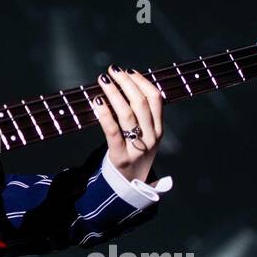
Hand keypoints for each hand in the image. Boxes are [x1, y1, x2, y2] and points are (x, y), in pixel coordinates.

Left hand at [91, 65, 163, 183]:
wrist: (130, 186)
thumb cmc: (134, 155)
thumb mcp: (145, 136)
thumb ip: (141, 115)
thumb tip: (125, 84)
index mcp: (159, 129)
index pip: (156, 99)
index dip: (142, 81)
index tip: (129, 70)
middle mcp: (152, 137)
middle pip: (141, 103)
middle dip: (126, 82)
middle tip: (112, 70)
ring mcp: (137, 147)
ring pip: (127, 114)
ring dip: (114, 93)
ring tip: (103, 80)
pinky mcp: (121, 156)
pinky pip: (113, 131)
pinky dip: (104, 114)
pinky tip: (97, 101)